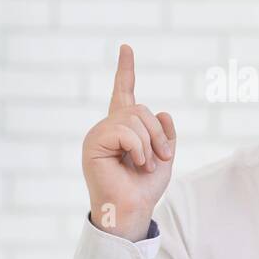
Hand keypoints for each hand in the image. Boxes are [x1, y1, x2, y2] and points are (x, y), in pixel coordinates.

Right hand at [82, 44, 176, 242]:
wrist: (133, 210)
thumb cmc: (144, 188)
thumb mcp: (164, 156)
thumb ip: (165, 134)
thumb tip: (164, 113)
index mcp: (122, 128)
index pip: (123, 92)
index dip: (125, 70)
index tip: (126, 48)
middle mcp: (107, 127)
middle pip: (139, 108)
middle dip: (157, 133)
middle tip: (161, 158)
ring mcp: (98, 134)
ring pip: (134, 117)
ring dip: (150, 143)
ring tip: (146, 165)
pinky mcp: (93, 142)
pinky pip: (125, 130)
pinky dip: (138, 147)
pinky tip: (136, 163)